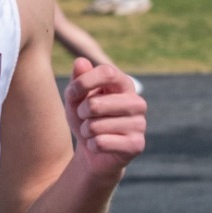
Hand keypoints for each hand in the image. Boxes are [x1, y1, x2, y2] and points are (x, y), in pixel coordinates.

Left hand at [62, 58, 146, 180]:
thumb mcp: (76, 98)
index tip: (71, 93)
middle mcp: (137, 102)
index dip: (84, 82)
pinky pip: (100, 143)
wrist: (93, 151)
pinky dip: (91, 145)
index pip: (107, 72)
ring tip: (92, 132)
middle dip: (81, 113)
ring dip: (86, 131)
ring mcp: (139, 124)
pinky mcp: (136, 145)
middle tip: (85, 118)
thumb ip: (78, 79)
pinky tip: (98, 145)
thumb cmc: (86, 118)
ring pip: (96, 126)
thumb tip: (80, 61)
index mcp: (125, 84)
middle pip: (96, 104)